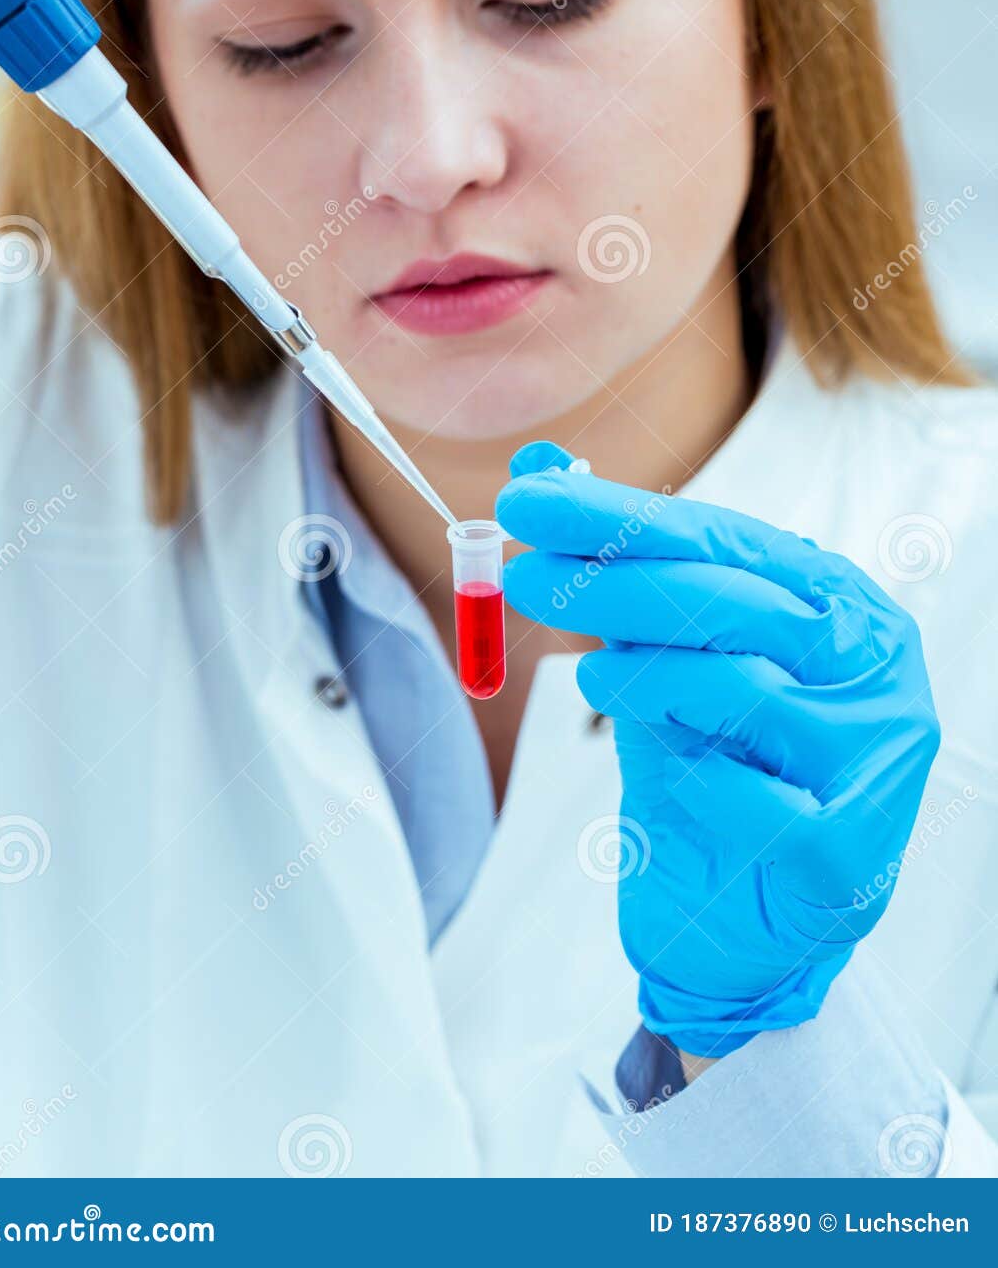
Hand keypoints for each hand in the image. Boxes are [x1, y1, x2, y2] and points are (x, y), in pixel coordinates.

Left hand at [496, 441, 939, 1058]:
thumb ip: (615, 570)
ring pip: (737, 688)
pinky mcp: (849, 851)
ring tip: (592, 676)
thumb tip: (535, 471)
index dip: (618, 517)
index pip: (724, 539)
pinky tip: (673, 775)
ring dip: (641, 675)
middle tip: (522, 576)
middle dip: (612, 582)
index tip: (525, 502)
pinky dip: (687, 778)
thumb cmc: (711, 771)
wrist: (741, 927)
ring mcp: (874, 758)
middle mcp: (875, 668)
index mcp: (840, 604)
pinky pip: (742, 794)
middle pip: (731, 603)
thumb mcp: (658, 661)